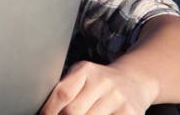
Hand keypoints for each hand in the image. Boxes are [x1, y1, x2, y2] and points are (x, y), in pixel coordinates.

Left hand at [40, 60, 156, 114]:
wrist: (135, 81)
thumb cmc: (100, 83)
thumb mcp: (82, 77)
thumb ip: (66, 90)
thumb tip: (44, 110)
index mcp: (85, 70)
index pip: (62, 93)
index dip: (48, 111)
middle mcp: (103, 82)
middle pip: (73, 112)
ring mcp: (118, 99)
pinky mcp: (131, 113)